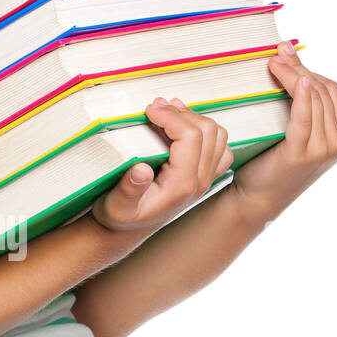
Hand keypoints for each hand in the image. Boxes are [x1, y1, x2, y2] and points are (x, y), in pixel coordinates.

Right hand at [91, 94, 233, 231]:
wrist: (128, 230)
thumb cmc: (119, 216)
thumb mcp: (116, 206)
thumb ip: (128, 189)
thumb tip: (141, 169)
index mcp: (181, 185)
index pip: (190, 137)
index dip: (171, 117)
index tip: (148, 109)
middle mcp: (199, 182)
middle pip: (208, 131)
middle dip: (182, 113)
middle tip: (156, 106)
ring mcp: (206, 179)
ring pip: (218, 136)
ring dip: (195, 117)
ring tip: (170, 110)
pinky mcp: (205, 177)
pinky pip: (220, 147)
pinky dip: (206, 131)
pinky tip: (183, 126)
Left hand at [231, 42, 336, 221]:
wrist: (258, 197)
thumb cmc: (276, 164)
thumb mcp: (308, 139)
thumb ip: (329, 121)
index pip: (333, 90)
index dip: (311, 68)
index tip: (288, 52)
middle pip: (323, 91)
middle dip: (301, 67)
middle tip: (278, 51)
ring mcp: (323, 149)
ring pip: (314, 99)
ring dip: (295, 74)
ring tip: (273, 61)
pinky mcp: (301, 153)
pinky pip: (304, 117)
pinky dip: (302, 96)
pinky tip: (298, 80)